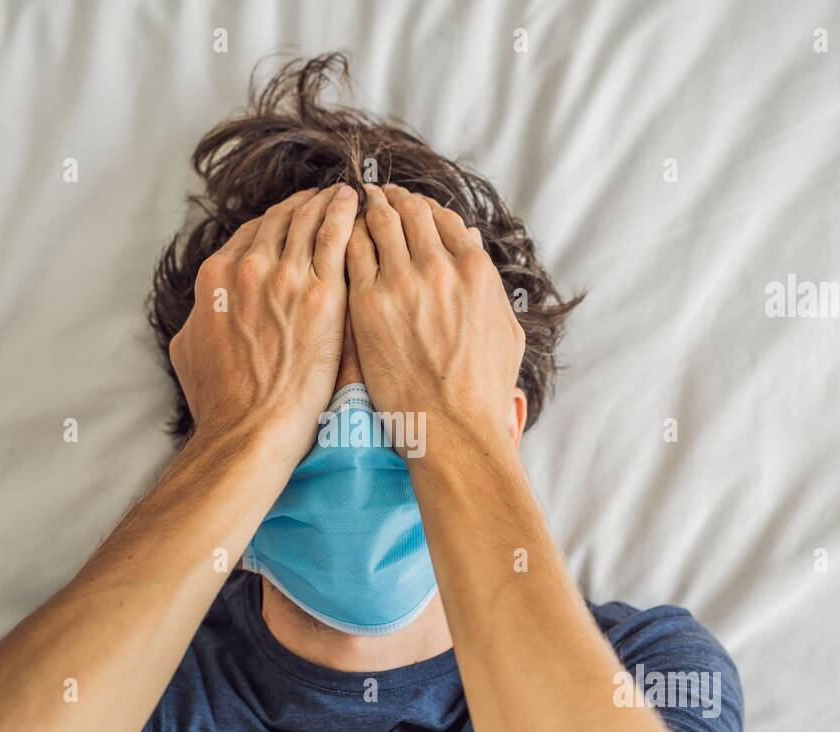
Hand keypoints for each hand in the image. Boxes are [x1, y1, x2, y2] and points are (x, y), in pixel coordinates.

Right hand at [169, 184, 359, 465]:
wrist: (252, 429)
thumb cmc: (222, 403)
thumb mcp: (188, 350)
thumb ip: (202, 316)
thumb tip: (205, 310)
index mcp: (215, 278)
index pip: (249, 234)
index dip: (273, 222)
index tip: (290, 218)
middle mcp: (246, 268)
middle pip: (280, 221)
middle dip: (303, 205)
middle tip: (322, 197)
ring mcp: (285, 277)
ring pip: (308, 221)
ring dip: (327, 203)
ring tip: (345, 194)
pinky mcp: (321, 293)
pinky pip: (336, 237)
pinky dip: (345, 215)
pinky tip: (356, 204)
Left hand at [345, 183, 524, 446]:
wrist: (451, 429)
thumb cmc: (482, 389)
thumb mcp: (505, 330)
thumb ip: (489, 283)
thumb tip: (470, 242)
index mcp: (476, 270)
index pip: (443, 218)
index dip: (422, 207)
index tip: (408, 205)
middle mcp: (439, 268)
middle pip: (409, 213)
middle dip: (390, 199)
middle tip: (374, 195)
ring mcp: (401, 284)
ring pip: (376, 225)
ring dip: (363, 211)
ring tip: (350, 206)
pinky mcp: (367, 304)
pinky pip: (349, 253)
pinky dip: (343, 238)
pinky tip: (335, 239)